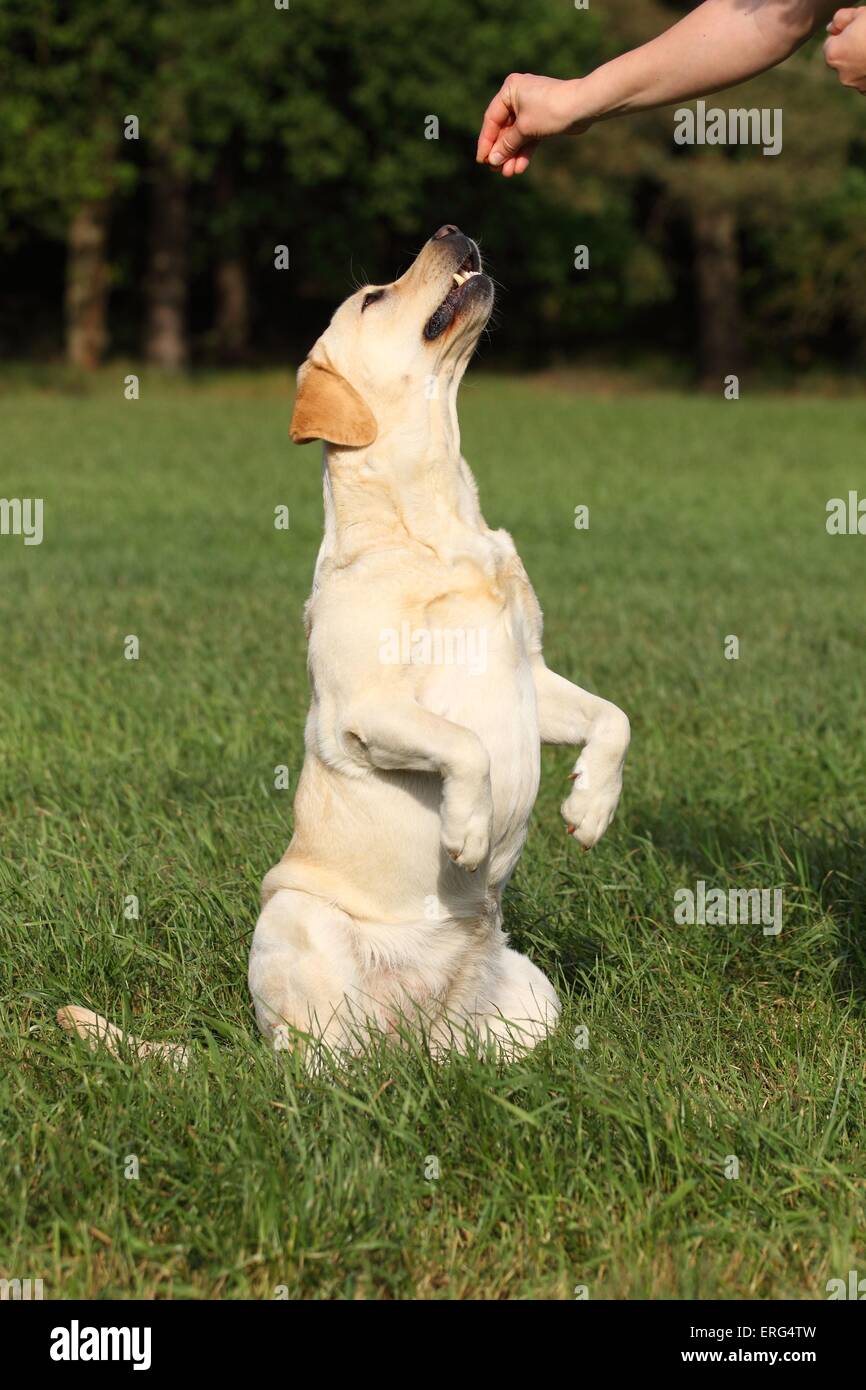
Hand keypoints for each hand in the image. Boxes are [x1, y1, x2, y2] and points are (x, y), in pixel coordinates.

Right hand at [476, 73, 590, 176]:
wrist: (582, 107)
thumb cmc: (550, 111)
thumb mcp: (524, 129)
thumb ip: (507, 145)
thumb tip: (492, 160)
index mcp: (510, 90)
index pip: (491, 119)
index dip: (486, 142)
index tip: (482, 160)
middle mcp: (518, 96)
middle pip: (503, 129)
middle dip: (501, 151)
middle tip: (496, 170)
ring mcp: (531, 107)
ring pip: (516, 135)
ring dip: (512, 155)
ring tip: (508, 174)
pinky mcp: (542, 119)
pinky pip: (528, 136)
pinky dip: (524, 151)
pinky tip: (520, 167)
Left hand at [824, 6, 865, 91]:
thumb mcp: (860, 14)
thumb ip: (841, 19)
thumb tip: (831, 28)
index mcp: (834, 54)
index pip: (830, 43)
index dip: (844, 34)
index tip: (857, 28)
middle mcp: (842, 75)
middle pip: (842, 59)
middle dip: (851, 49)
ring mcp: (858, 85)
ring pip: (855, 70)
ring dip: (862, 61)